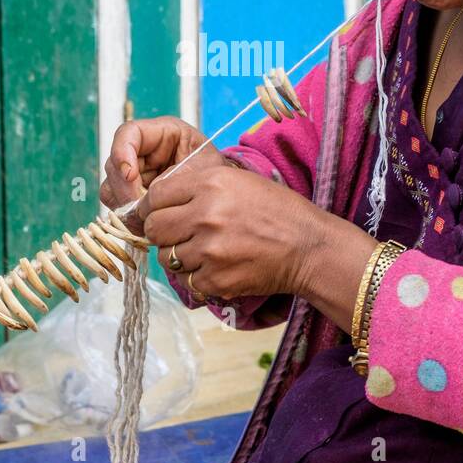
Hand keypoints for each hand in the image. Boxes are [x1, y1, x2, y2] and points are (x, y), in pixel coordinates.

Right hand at [99, 116, 227, 210]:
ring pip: (111, 188)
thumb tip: (146, 198)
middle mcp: (142, 151)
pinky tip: (147, 225)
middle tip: (140, 208)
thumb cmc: (214, 173)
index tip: (130, 174)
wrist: (220, 194)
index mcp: (161, 133)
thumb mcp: (203, 169)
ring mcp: (133, 174)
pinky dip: (129, 218)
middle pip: (114, 165)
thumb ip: (176, 179)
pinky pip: (117, 206)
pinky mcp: (132, 195)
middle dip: (125, 189)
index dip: (122, 152)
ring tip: (147, 220)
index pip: (128, 133)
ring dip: (125, 206)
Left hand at [135, 163, 375, 308]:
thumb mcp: (238, 181)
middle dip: (161, 233)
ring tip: (203, 252)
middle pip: (154, 228)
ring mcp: (210, 250)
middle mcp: (206, 214)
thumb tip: (158, 201)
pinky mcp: (216, 279)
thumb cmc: (277, 211)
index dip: (152, 207)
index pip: (155, 196)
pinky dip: (197, 278)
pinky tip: (216, 268)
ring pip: (167, 258)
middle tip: (179, 235)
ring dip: (179, 257)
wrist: (310, 247)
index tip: (158, 214)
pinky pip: (187, 281)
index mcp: (211, 183)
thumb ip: (198, 187)